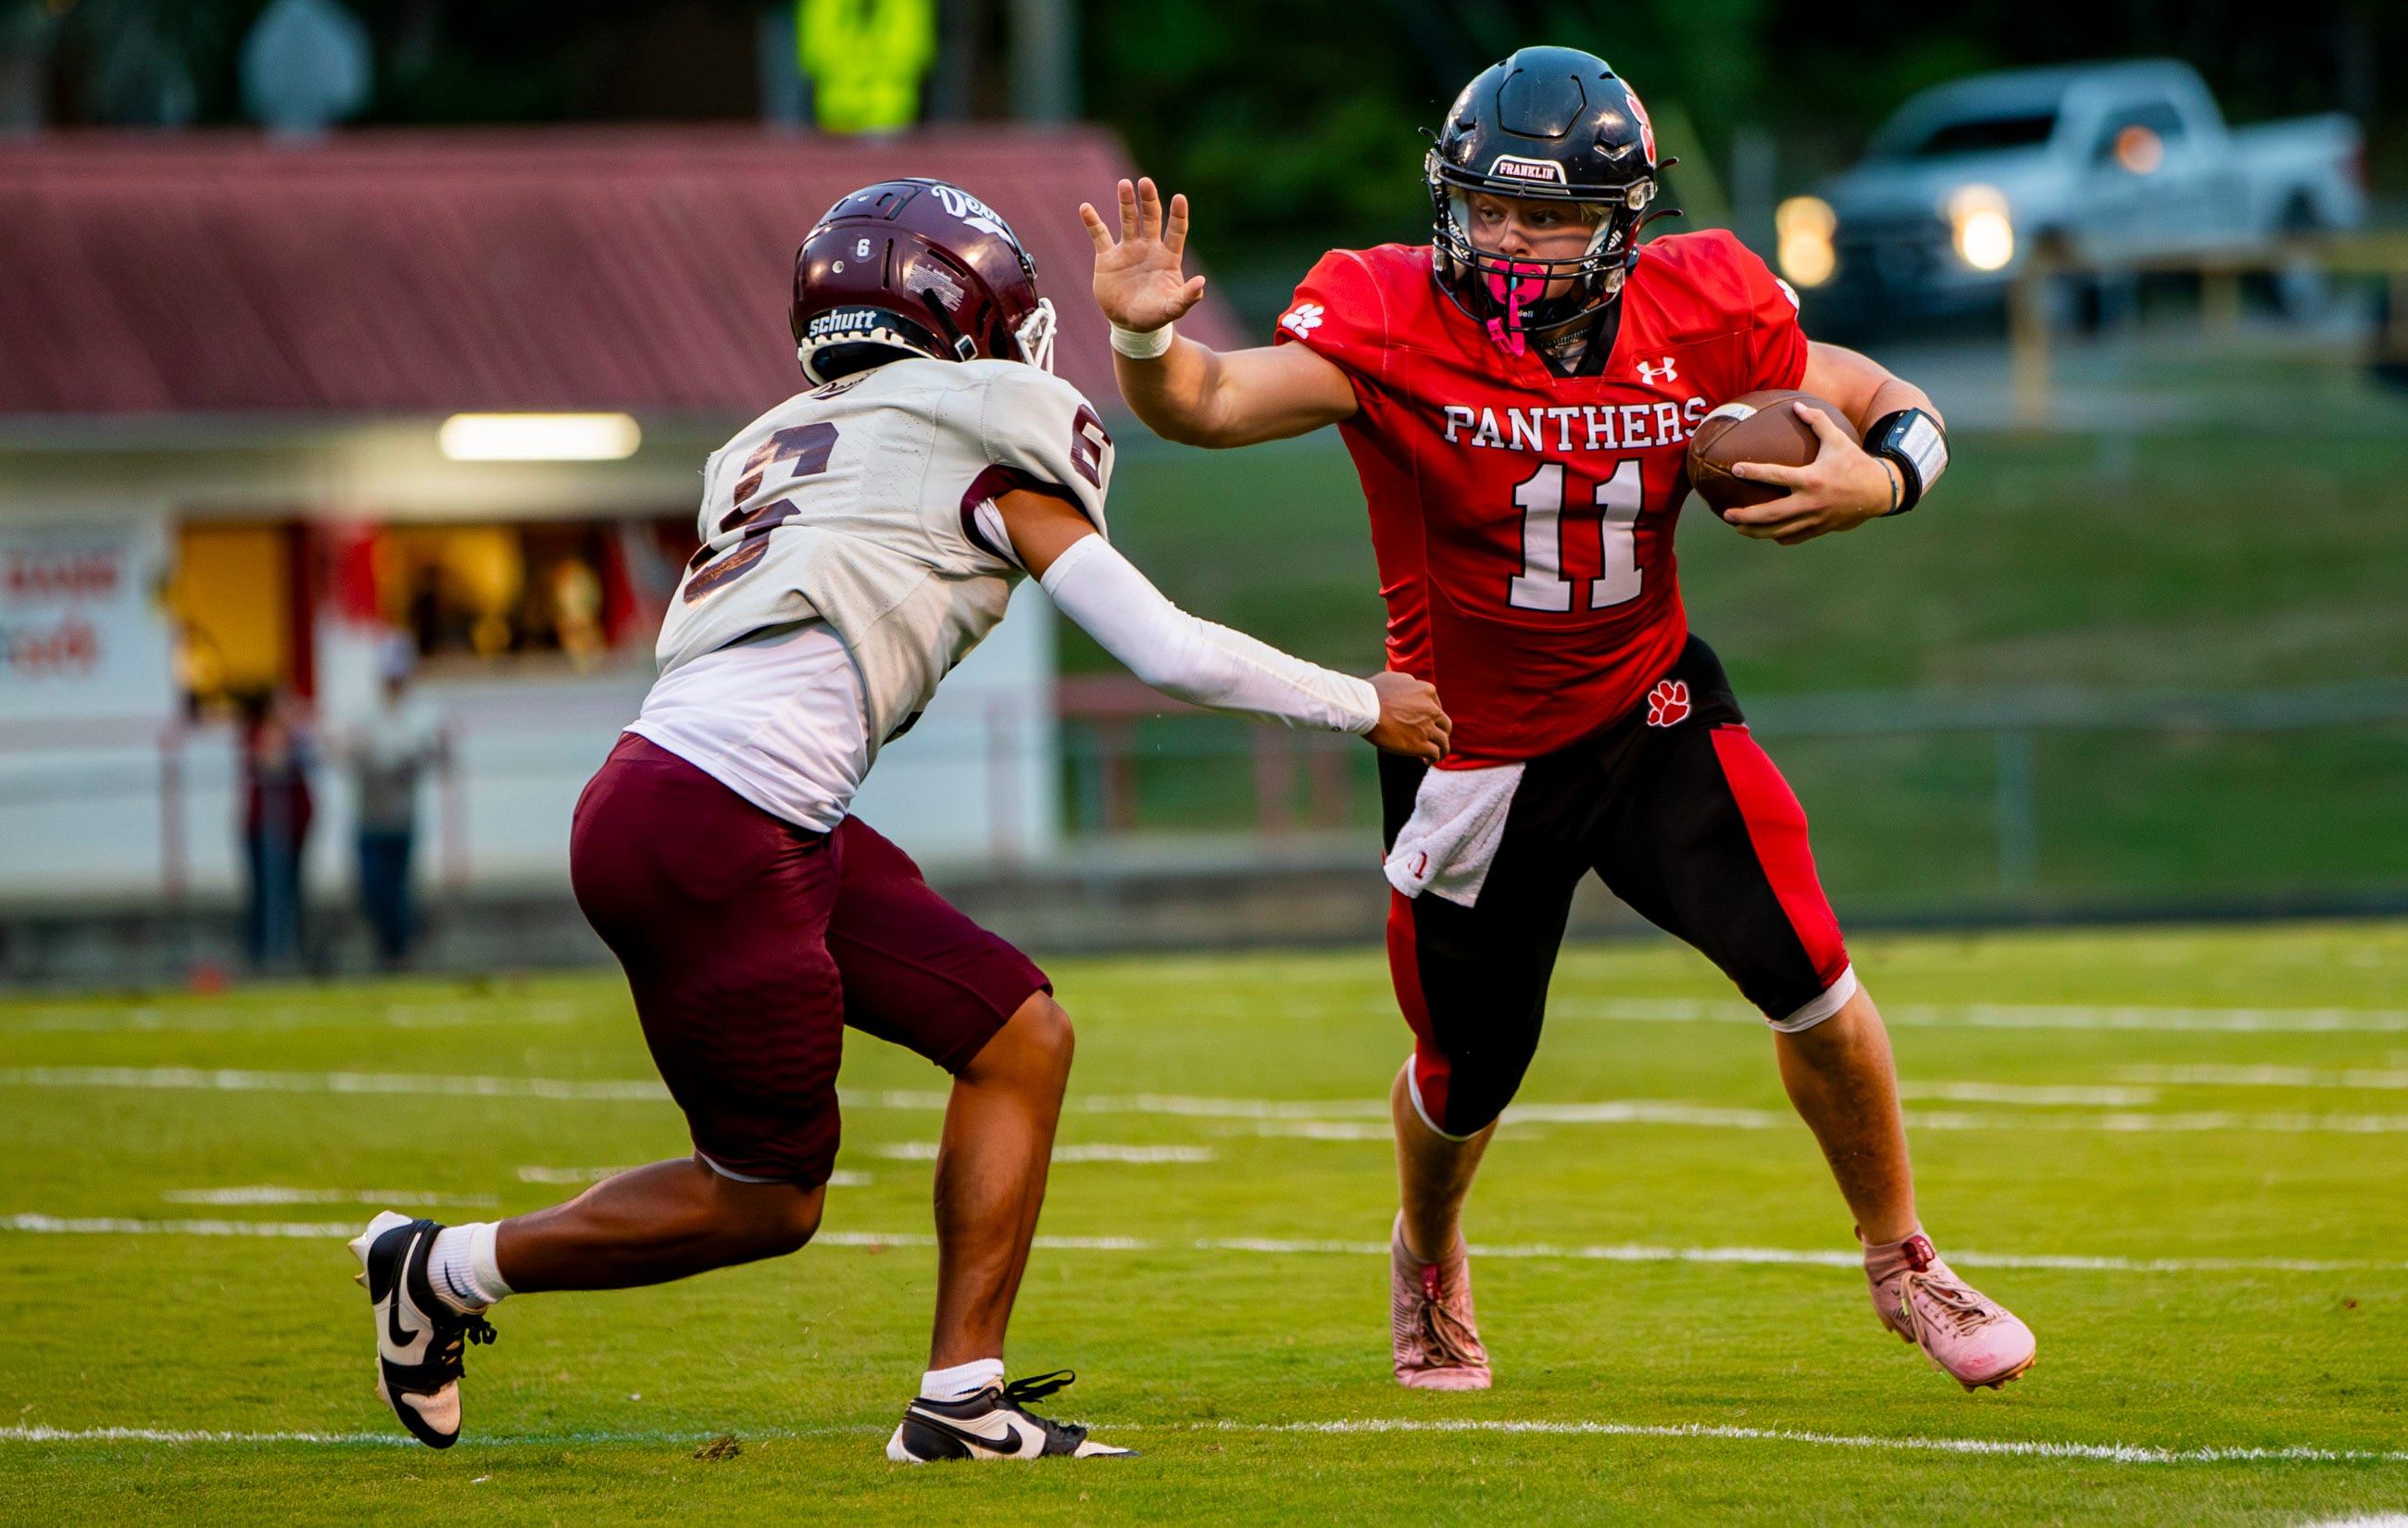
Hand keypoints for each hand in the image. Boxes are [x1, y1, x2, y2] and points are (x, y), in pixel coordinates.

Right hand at [1080, 177, 1208, 335]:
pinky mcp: (1107, 257)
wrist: (1129, 324)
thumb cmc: (1155, 316)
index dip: (1178, 215)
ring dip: (1126, 202)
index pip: (1176, 231)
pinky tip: (1085, 208)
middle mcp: (1149, 248)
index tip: (1179, 198)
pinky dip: (1092, 222)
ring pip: (1128, 220)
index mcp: (1167, 257)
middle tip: (1145, 182)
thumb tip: (1201, 283)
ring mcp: (1128, 250)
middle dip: (1149, 200)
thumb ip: (1187, 297)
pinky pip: (1099, 236)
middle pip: (1150, 217)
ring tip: (1124, 184)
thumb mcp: (1173, 309)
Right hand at [1365, 670, 1449, 761]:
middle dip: (1441, 732)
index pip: (1437, 706)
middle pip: (1445, 724)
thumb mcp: (1395, 678)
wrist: (1365, 708)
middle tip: (1435, 739)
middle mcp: (1432, 709)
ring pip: (1444, 741)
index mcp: (1427, 691)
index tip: (1428, 723)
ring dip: (1442, 749)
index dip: (1433, 717)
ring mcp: (1427, 728)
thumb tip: (1412, 685)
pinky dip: (1434, 758)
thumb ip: (1408, 683)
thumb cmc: (1373, 692)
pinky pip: (1435, 753)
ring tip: (1437, 756)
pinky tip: (1427, 761)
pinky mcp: (1421, 744)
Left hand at [1723, 401, 1901, 545]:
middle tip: (1726, 513)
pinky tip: (1765, 533)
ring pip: (1779, 531)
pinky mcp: (1820, 529)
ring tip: (1737, 528)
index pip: (1775, 476)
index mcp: (1812, 479)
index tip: (1734, 469)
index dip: (1753, 472)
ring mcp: (1814, 519)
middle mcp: (1810, 502)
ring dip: (1756, 531)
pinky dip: (1777, 536)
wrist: (1880, 491)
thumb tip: (1797, 405)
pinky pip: (1793, 537)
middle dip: (1746, 516)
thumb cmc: (1856, 462)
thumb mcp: (1838, 439)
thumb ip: (1817, 421)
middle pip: (1771, 514)